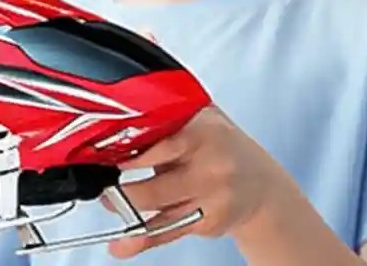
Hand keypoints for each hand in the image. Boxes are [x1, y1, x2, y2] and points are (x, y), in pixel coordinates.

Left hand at [103, 106, 295, 258]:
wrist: (261, 184)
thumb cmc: (221, 148)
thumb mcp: (200, 121)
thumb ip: (167, 122)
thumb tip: (118, 132)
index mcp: (205, 132)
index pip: (163, 146)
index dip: (133, 156)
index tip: (109, 160)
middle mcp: (212, 166)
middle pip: (158, 187)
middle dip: (124, 192)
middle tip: (105, 189)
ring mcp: (213, 198)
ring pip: (162, 213)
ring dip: (129, 215)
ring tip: (110, 206)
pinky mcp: (210, 222)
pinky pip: (170, 231)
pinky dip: (144, 239)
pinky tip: (124, 245)